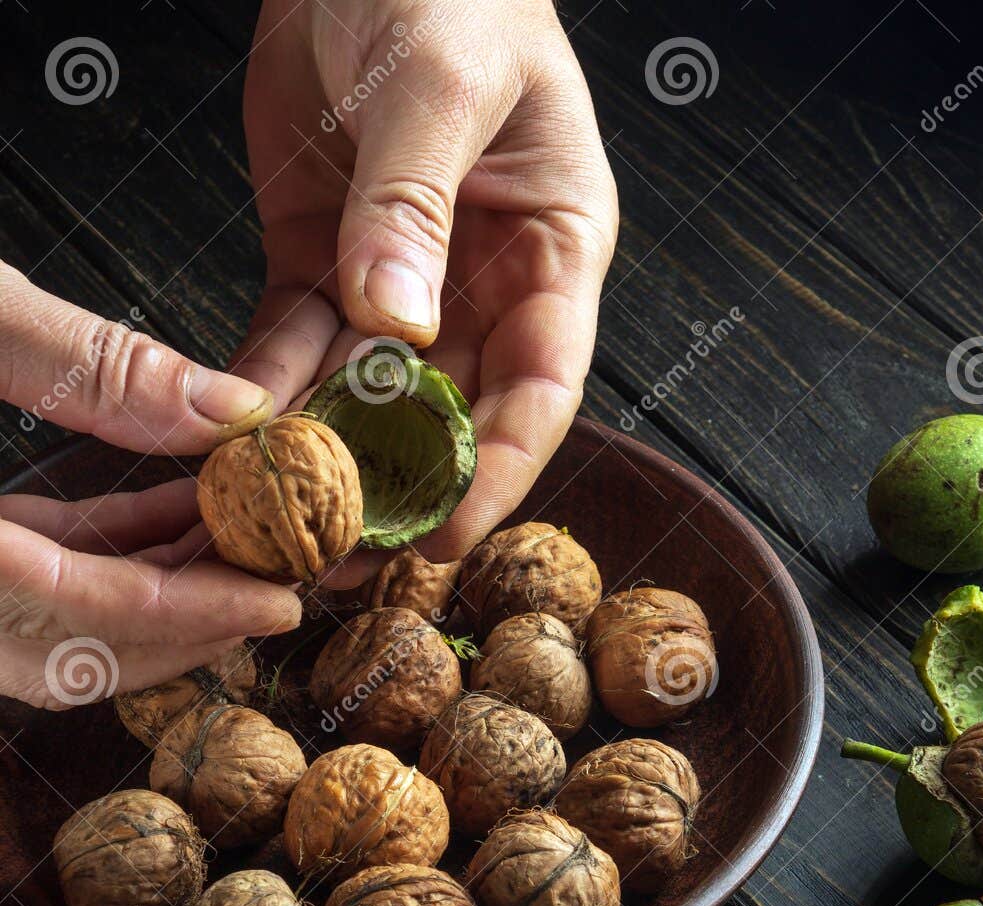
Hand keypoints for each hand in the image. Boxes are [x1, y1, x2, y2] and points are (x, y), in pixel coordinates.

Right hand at [0, 263, 301, 709]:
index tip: (280, 597)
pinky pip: (16, 577)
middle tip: (275, 584)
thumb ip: (83, 362)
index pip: (75, 618)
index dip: (190, 615)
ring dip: (145, 593)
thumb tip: (226, 412)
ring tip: (237, 536)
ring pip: (42, 630)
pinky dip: (94, 554)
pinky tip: (165, 508)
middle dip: (180, 627)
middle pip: (66, 655)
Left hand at [236, 0, 617, 559]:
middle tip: (346, 556)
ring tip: (287, 524)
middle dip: (399, 491)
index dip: (496, 471)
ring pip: (369, 398)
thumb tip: (396, 326)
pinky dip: (271, 393)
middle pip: (449, 417)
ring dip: (329, 461)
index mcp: (552, 249)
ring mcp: (403, 283)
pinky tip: (241, 439)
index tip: (446, 535)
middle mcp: (483, 285)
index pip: (539, 388)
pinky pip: (299, 346)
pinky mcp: (327, 266)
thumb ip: (414, 204)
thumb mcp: (437, 83)